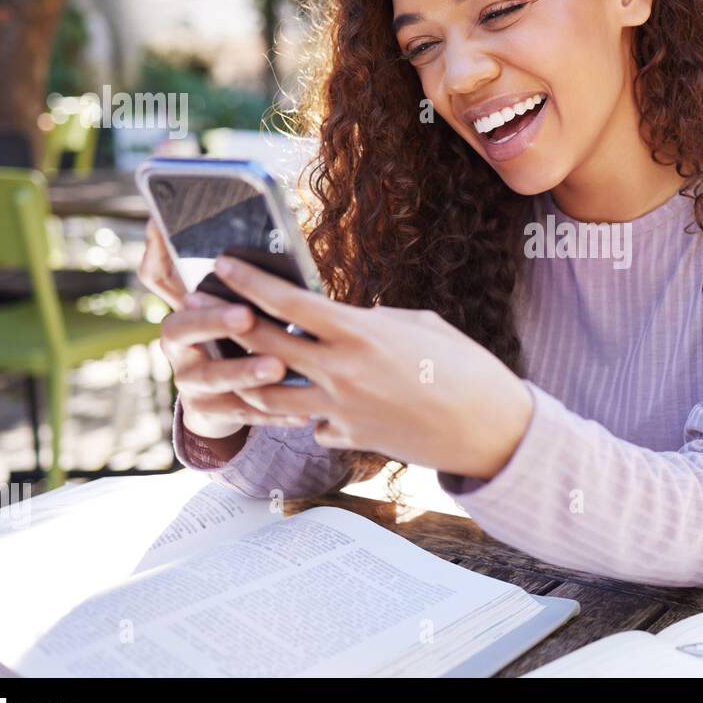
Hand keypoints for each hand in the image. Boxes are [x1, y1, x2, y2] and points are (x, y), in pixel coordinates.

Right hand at [137, 220, 307, 438]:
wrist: (224, 388)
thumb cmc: (236, 327)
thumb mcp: (229, 297)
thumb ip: (226, 267)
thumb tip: (186, 219)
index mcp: (182, 307)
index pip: (160, 281)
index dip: (173, 265)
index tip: (219, 269)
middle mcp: (179, 346)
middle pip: (183, 329)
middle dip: (214, 321)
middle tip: (247, 316)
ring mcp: (191, 382)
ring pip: (212, 378)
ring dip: (244, 371)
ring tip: (278, 367)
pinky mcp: (212, 411)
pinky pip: (241, 413)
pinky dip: (271, 412)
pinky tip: (301, 413)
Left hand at [211, 254, 534, 479]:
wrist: (490, 430)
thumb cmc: (466, 367)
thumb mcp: (420, 324)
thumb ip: (372, 320)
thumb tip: (344, 318)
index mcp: (359, 332)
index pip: (287, 302)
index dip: (249, 280)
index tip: (224, 264)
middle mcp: (340, 371)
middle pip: (262, 345)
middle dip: (231, 323)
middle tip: (213, 309)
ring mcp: (340, 410)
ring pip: (267, 394)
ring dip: (253, 376)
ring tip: (247, 362)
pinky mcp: (349, 438)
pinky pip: (310, 424)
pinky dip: (308, 413)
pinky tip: (317, 404)